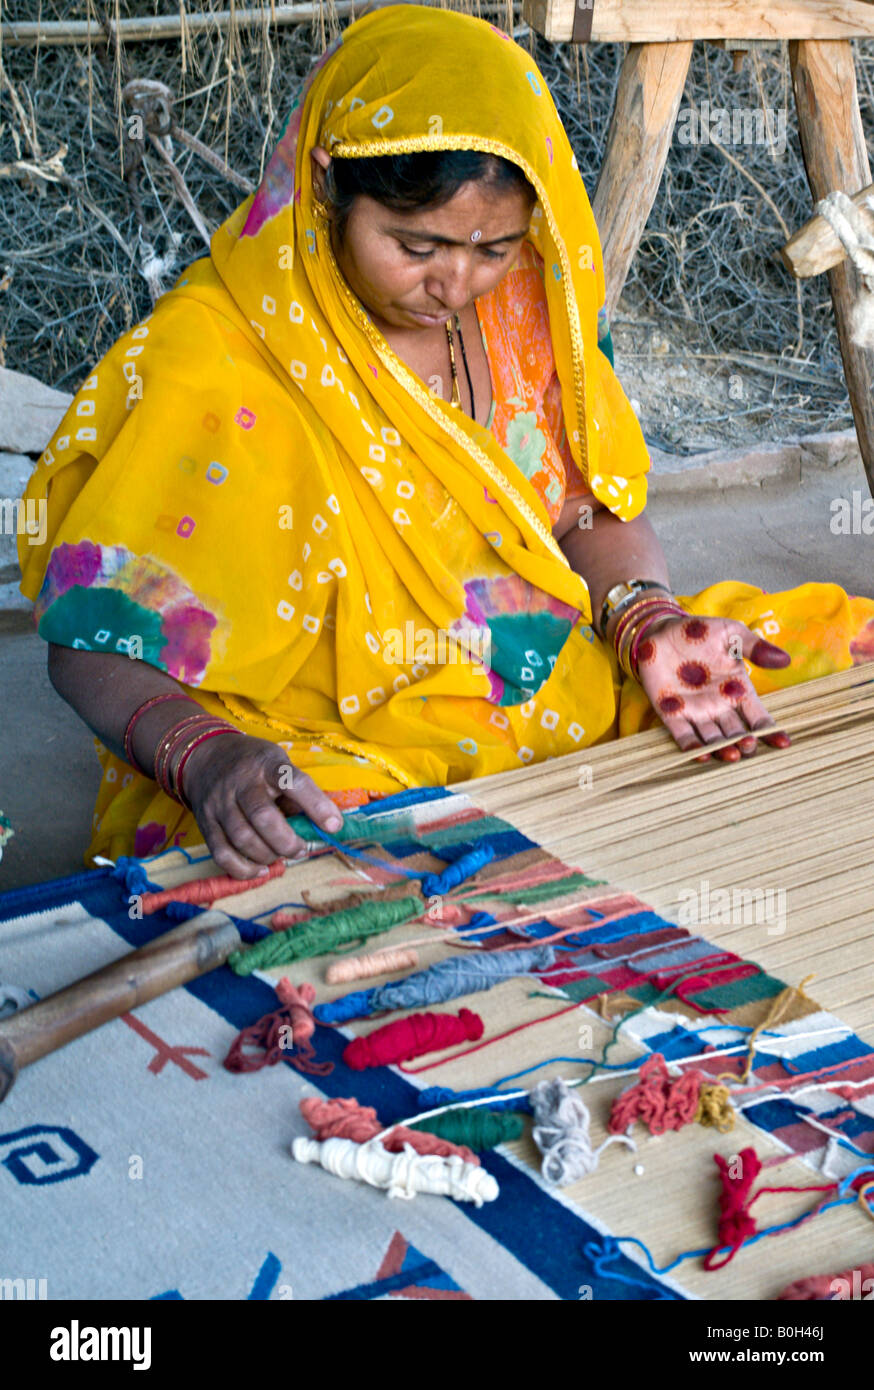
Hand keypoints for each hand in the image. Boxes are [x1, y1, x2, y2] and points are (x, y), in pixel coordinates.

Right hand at [181, 733, 343, 876]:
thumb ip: (297, 793)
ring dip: (268, 855)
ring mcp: (219, 803)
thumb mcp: (279, 763)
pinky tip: (261, 869)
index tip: (333, 826)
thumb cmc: (254, 764)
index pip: (292, 782)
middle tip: (301, 849)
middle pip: (263, 817)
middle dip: (287, 842)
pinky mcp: (205, 822)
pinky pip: (222, 854)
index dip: (316, 805)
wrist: (206, 755)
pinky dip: (244, 869)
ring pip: (242, 839)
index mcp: (266, 764)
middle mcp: (240, 782)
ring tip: (281, 855)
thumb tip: (320, 826)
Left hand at [634, 614, 791, 760]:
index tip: (783, 743)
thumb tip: (786, 660)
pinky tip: (701, 755)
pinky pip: (684, 735)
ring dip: (723, 750)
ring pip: (713, 739)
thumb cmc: (700, 632)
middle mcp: (720, 706)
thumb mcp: (731, 634)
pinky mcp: (672, 713)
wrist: (662, 630)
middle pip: (737, 734)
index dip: (771, 731)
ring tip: (731, 755)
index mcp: (738, 690)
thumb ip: (755, 648)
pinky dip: (692, 748)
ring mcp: (696, 712)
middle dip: (746, 744)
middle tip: (750, 746)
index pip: (758, 717)